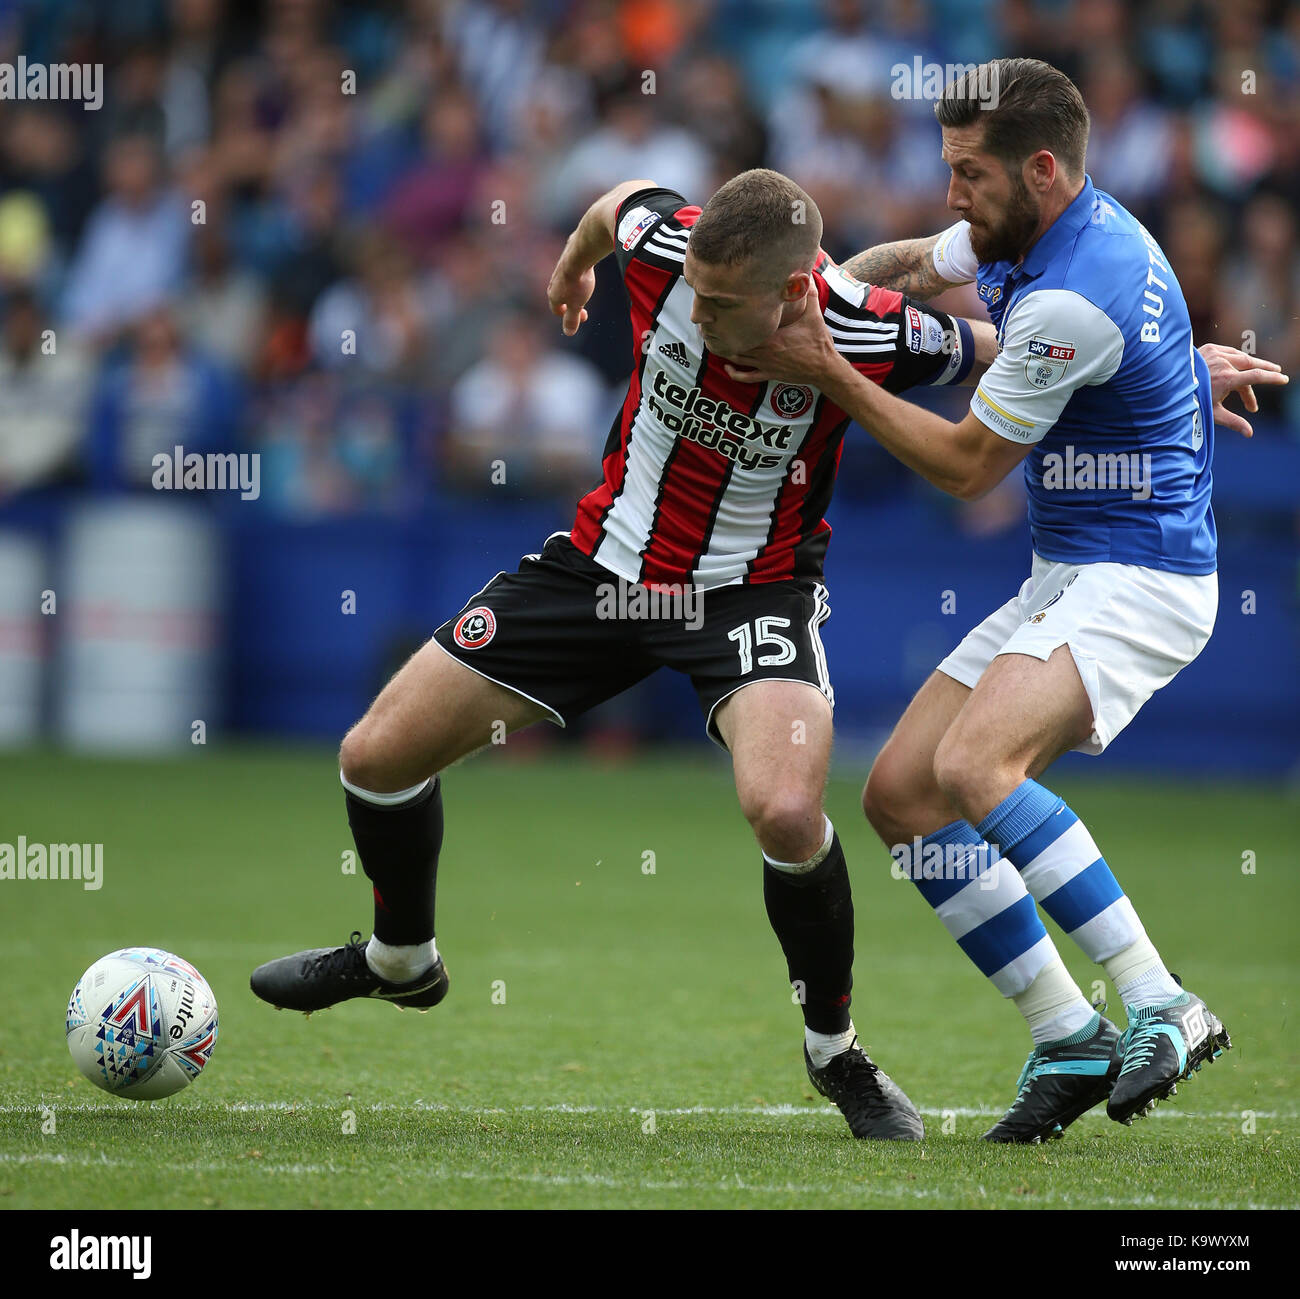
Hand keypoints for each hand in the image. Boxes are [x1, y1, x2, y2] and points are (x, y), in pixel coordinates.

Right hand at [547, 259, 595, 336]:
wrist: (580, 255)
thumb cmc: (578, 283)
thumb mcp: (577, 305)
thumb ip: (572, 319)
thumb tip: (568, 333)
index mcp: (553, 296)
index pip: (557, 311)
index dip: (568, 316)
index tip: (582, 316)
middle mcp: (552, 284)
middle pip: (560, 298)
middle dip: (571, 305)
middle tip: (584, 308)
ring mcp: (558, 272)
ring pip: (564, 286)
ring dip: (573, 292)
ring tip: (584, 292)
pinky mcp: (565, 261)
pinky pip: (569, 274)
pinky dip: (575, 279)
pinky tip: (584, 276)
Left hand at [722, 284, 840, 385]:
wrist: (824, 368)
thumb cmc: (818, 342)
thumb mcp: (814, 315)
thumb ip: (810, 295)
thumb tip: (808, 274)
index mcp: (771, 336)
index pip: (744, 327)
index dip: (731, 321)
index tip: (722, 313)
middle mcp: (764, 351)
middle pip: (735, 343)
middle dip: (723, 336)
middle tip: (712, 328)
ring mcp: (765, 365)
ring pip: (738, 359)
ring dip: (726, 352)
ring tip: (716, 343)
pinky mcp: (768, 375)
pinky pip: (747, 377)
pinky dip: (735, 373)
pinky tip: (728, 367)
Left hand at [1198, 343, 1288, 437]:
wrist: (1167, 384)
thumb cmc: (1190, 401)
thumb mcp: (1212, 413)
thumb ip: (1233, 422)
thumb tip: (1250, 434)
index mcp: (1226, 379)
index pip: (1256, 377)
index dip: (1272, 378)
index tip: (1283, 380)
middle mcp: (1223, 363)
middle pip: (1252, 364)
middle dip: (1266, 370)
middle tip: (1277, 374)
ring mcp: (1216, 353)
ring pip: (1241, 358)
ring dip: (1250, 367)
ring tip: (1258, 374)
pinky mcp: (1209, 348)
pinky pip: (1229, 352)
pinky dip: (1237, 358)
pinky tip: (1241, 364)